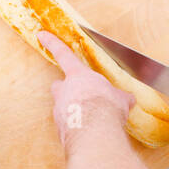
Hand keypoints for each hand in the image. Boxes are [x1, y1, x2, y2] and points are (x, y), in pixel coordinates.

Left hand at [38, 31, 133, 145]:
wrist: (95, 133)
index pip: (64, 54)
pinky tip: (87, 131)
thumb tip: (128, 98)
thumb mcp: (120, 98)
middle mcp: (65, 91)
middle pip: (58, 85)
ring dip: (73, 110)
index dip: (52, 43)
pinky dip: (74, 126)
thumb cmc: (106, 108)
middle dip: (66, 89)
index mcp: (79, 76)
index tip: (41, 35)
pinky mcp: (60, 128)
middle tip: (79, 95)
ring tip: (90, 119)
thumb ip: (120, 96)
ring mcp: (59, 109)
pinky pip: (66, 124)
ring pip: (62, 106)